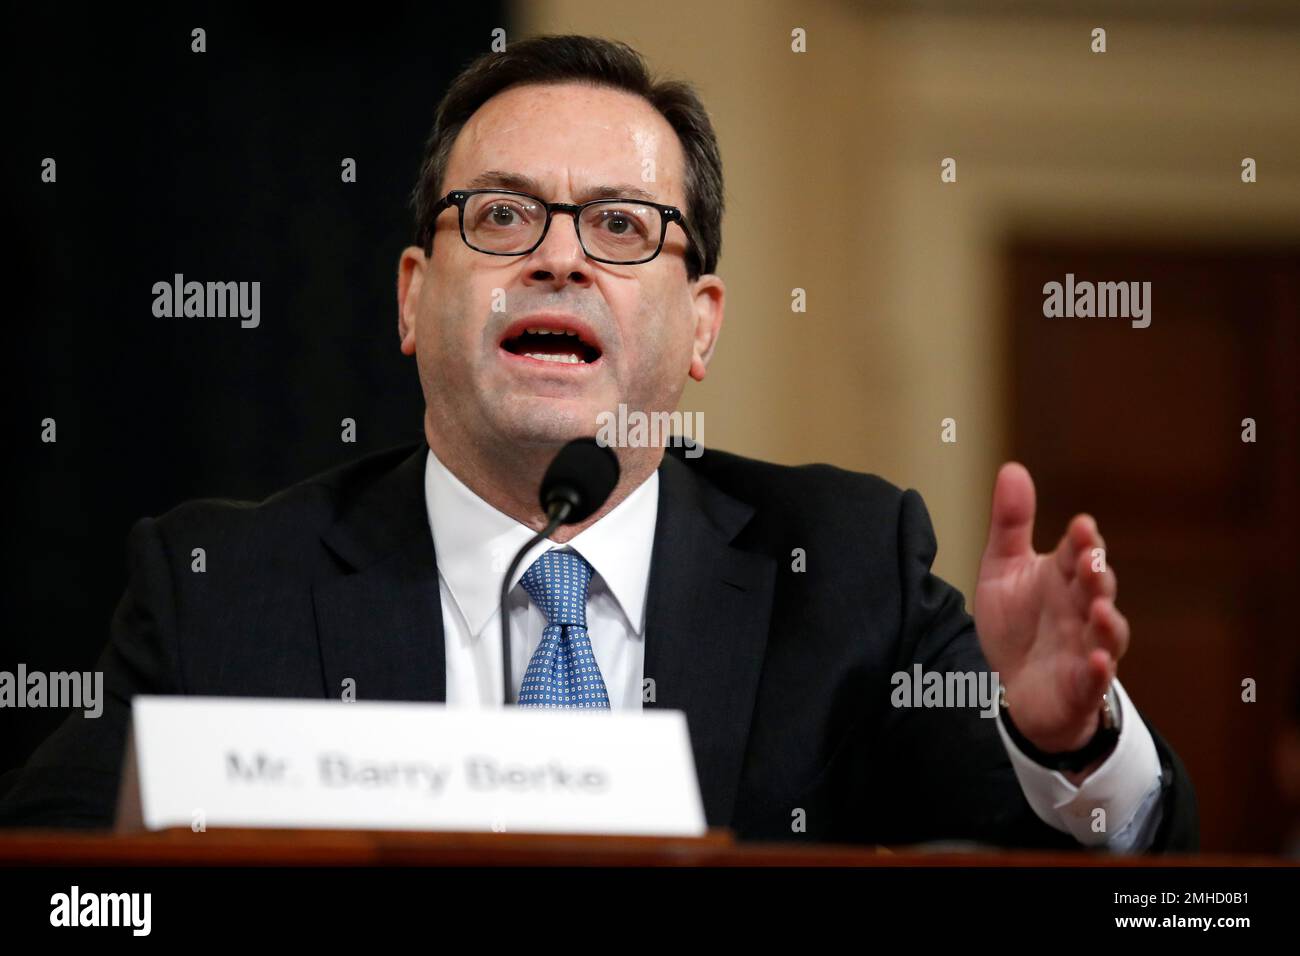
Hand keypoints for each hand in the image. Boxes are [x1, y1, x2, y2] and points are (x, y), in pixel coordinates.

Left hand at [973, 463, 1128, 754]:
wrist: (1015, 687)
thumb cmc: (1018, 623)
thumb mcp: (1004, 568)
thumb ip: (1010, 523)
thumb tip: (1012, 468)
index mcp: (1065, 577)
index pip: (1078, 553)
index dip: (1082, 541)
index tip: (1081, 526)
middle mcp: (1082, 609)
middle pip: (1097, 588)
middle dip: (1096, 573)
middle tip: (1090, 557)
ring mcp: (1087, 648)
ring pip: (1108, 633)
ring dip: (1108, 620)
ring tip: (1100, 608)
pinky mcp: (1081, 686)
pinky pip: (1095, 679)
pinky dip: (1098, 670)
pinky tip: (1095, 660)